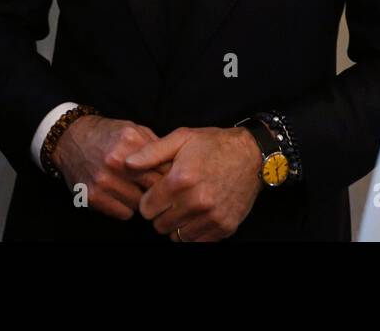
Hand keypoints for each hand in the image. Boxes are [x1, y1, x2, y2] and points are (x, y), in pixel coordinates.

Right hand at [52, 115, 171, 219]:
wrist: (71, 139)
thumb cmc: (107, 134)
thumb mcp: (133, 129)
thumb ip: (155, 146)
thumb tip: (177, 166)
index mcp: (130, 142)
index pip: (164, 168)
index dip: (170, 175)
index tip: (172, 178)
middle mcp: (116, 162)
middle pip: (153, 188)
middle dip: (158, 189)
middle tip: (157, 187)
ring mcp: (103, 181)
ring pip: (140, 204)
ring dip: (141, 200)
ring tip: (135, 188)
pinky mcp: (93, 197)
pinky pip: (124, 214)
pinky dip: (126, 207)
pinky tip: (121, 194)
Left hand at [126, 126, 263, 241]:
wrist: (252, 155)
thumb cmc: (214, 144)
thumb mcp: (182, 137)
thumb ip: (152, 152)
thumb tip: (127, 164)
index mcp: (181, 179)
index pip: (146, 209)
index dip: (149, 201)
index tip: (157, 194)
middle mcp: (196, 201)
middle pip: (159, 225)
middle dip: (161, 214)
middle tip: (171, 200)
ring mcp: (212, 216)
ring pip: (177, 237)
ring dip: (177, 225)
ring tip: (185, 207)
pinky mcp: (224, 227)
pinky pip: (197, 242)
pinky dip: (194, 232)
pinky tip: (198, 215)